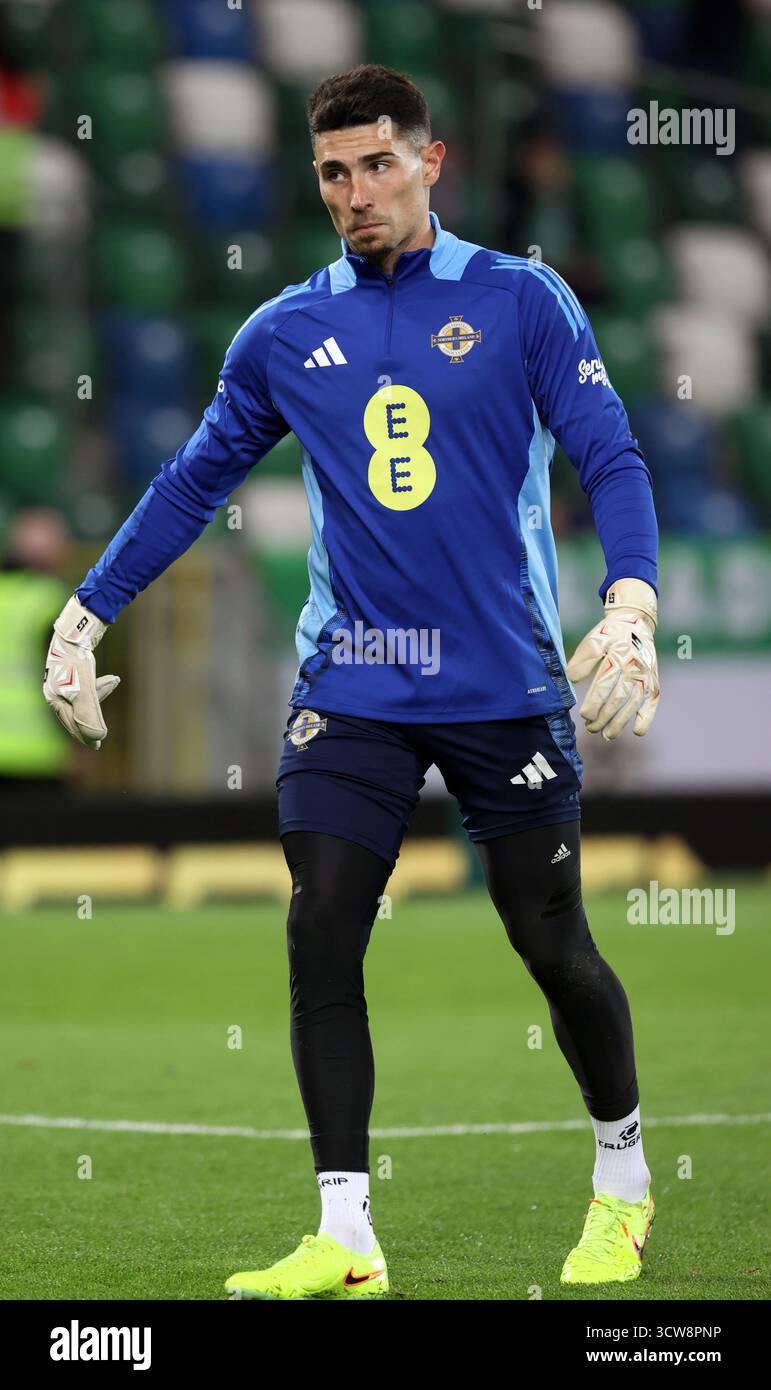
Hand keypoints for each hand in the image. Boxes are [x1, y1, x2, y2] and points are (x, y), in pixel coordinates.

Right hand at [43, 595, 119, 749]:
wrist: (73, 636)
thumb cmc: (76, 666)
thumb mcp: (84, 693)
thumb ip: (89, 715)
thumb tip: (97, 737)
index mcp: (55, 700)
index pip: (71, 723)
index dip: (84, 735)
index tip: (97, 746)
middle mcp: (56, 692)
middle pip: (75, 713)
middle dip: (90, 723)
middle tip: (100, 738)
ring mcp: (63, 681)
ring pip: (83, 699)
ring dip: (100, 699)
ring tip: (114, 692)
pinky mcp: (72, 670)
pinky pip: (86, 686)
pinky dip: (100, 686)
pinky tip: (113, 679)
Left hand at [566, 578, 659, 740]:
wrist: (636, 623)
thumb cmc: (610, 633)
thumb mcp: (594, 639)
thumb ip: (583, 659)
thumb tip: (571, 680)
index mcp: (618, 656)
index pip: (606, 683)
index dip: (595, 701)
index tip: (584, 715)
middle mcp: (634, 667)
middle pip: (619, 697)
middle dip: (604, 716)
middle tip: (590, 728)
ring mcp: (646, 676)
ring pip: (634, 704)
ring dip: (621, 722)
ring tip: (607, 735)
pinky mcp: (653, 683)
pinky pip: (652, 703)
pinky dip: (646, 718)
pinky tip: (637, 731)